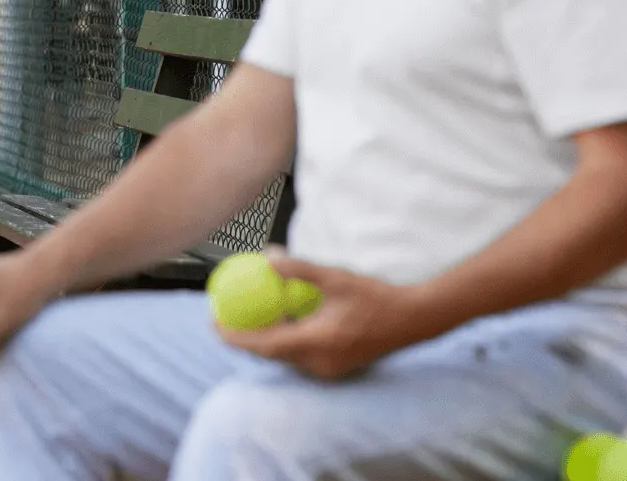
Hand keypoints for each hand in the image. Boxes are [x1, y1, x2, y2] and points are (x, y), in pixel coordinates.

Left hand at [218, 249, 431, 379]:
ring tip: (246, 319)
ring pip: (286, 357)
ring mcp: (329, 368)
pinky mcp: (336, 366)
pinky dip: (285, 341)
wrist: (412, 319)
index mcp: (316, 343)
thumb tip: (268, 257)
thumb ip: (301, 269)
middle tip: (223, 318)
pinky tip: (279, 321)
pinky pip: (301, 356)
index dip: (236, 337)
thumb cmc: (374, 296)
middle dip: (244, 339)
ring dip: (265, 341)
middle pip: (271, 355)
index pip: (264, 345)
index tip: (214, 324)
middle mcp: (319, 362)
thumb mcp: (335, 278)